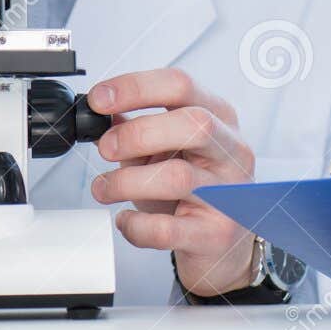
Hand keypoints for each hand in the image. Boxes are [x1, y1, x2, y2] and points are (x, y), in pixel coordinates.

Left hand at [88, 68, 258, 296]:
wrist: (220, 244)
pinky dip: (135, 225)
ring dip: (125, 181)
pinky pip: (167, 229)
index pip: (181, 85)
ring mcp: (229, 193)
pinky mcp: (216, 233)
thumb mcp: (167, 149)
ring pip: (177, 177)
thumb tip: (99, 115)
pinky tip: (126, 220)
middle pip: (194, 124)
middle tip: (106, 148)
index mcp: (218, 117)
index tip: (99, 99)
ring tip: (105, 189)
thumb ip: (137, 130)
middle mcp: (231, 150)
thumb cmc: (191, 190)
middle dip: (137, 134)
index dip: (136, 88)